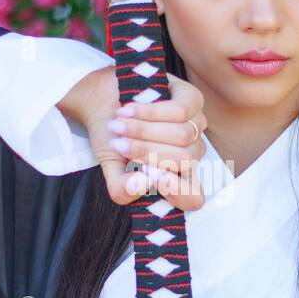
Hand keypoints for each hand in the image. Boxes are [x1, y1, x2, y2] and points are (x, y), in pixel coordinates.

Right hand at [58, 63, 208, 212]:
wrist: (103, 100)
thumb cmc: (113, 137)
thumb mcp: (111, 169)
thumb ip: (122, 188)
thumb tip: (142, 185)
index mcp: (176, 177)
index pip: (193, 198)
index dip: (177, 192)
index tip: (148, 175)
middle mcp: (191, 153)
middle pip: (182, 160)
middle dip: (144, 151)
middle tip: (117, 143)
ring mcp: (195, 126)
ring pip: (181, 135)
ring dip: (143, 131)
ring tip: (118, 125)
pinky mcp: (192, 99)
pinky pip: (180, 111)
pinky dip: (149, 112)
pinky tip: (129, 110)